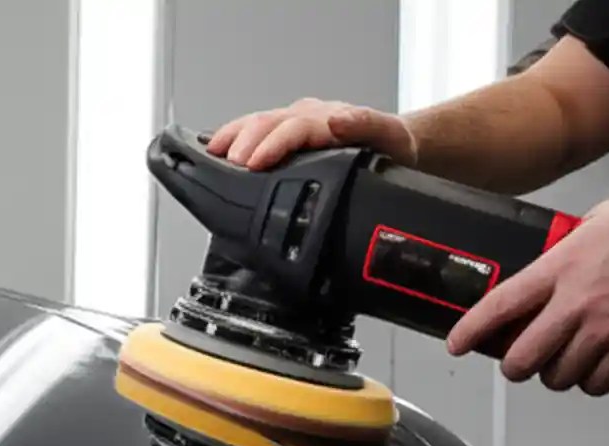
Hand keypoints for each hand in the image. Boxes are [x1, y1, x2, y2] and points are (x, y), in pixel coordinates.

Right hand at [205, 97, 417, 170]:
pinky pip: (254, 132)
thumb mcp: (389, 137)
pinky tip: (215, 149)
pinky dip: (232, 139)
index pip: (293, 128)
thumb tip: (336, 121)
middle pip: (267, 123)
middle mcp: (306, 117)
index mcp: (327, 119)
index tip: (255, 162)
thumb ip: (366, 125)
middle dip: (243, 142)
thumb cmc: (391, 147)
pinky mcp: (285, 135)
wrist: (396, 149)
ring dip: (232, 138)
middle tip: (228, 164)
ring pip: (255, 124)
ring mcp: (293, 124)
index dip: (271, 144)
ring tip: (212, 155)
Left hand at [447, 196, 608, 396]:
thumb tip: (552, 254)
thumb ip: (568, 244)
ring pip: (561, 377)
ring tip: (564, 360)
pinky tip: (599, 365)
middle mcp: (577, 304)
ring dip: (558, 374)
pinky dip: (596, 381)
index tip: (457, 344)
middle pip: (523, 358)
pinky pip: (601, 383)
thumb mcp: (600, 220)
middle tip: (520, 360)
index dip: (471, 330)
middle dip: (516, 366)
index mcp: (560, 268)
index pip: (499, 306)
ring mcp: (607, 330)